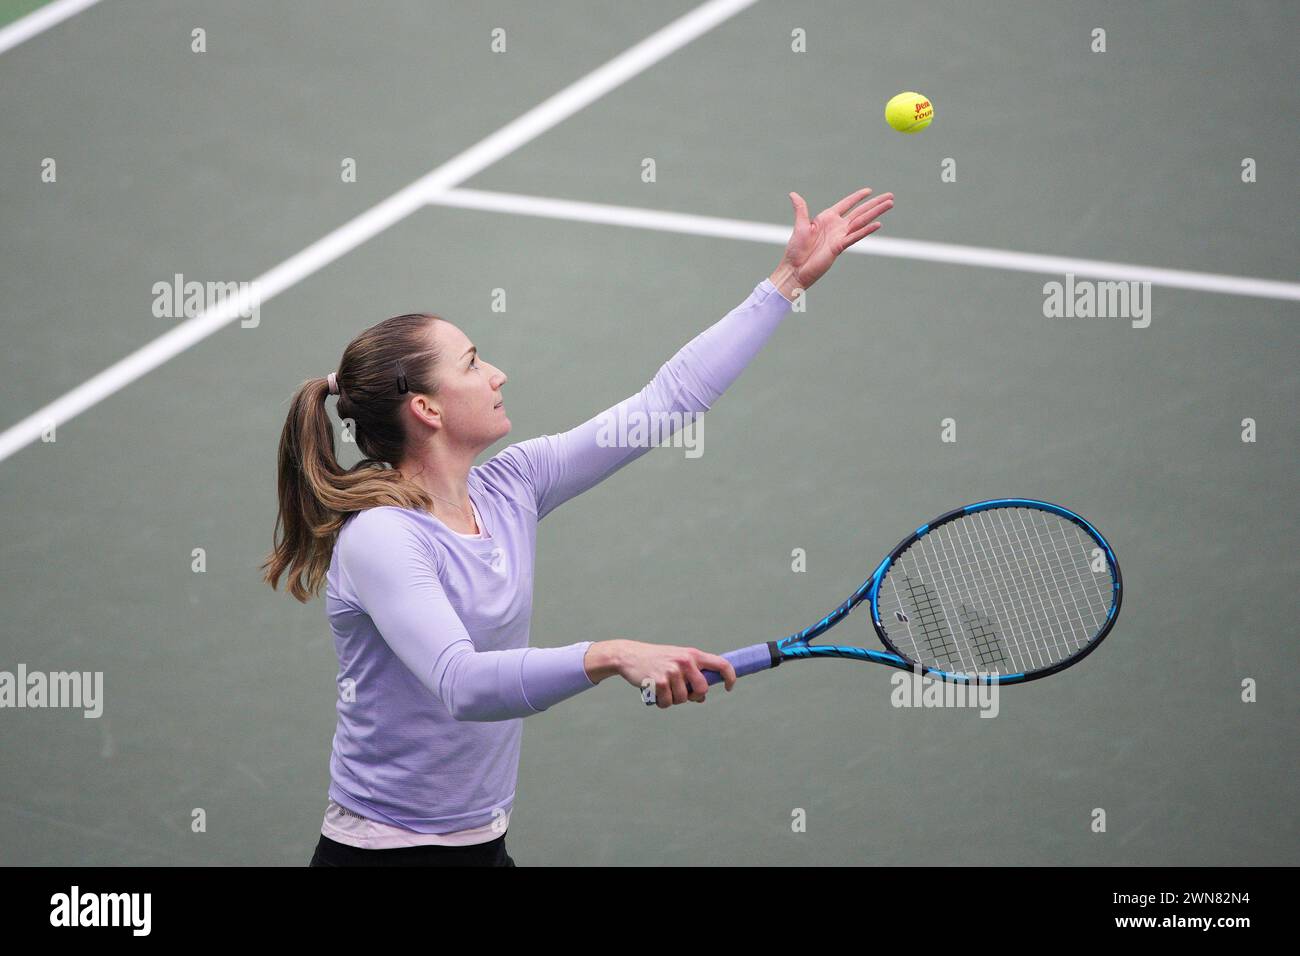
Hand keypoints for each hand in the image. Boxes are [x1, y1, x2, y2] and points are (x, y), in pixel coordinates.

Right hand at [586, 639, 736, 707]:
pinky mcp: (660, 682)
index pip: (721, 664)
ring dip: (673, 699)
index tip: (729, 687)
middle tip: (683, 693)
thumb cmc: (657, 660)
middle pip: (702, 689)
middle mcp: (685, 661)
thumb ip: (692, 676)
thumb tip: (701, 698)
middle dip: (694, 696)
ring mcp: (672, 671)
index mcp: (693, 654)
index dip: (730, 677)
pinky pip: (668, 703)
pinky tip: (654, 692)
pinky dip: (662, 703)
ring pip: (683, 699)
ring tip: (663, 689)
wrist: (629, 655)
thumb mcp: (677, 661)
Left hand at [770, 187, 893, 299]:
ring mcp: (840, 236)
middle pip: (860, 212)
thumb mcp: (800, 225)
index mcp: (827, 218)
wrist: (795, 269)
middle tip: (890, 196)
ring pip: (862, 221)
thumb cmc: (796, 249)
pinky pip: (855, 237)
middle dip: (875, 204)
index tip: (869, 190)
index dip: (858, 197)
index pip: (847, 204)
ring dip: (876, 213)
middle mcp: (837, 226)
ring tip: (890, 204)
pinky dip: (866, 230)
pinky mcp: (839, 247)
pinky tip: (878, 224)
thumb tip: (793, 194)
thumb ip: (801, 209)